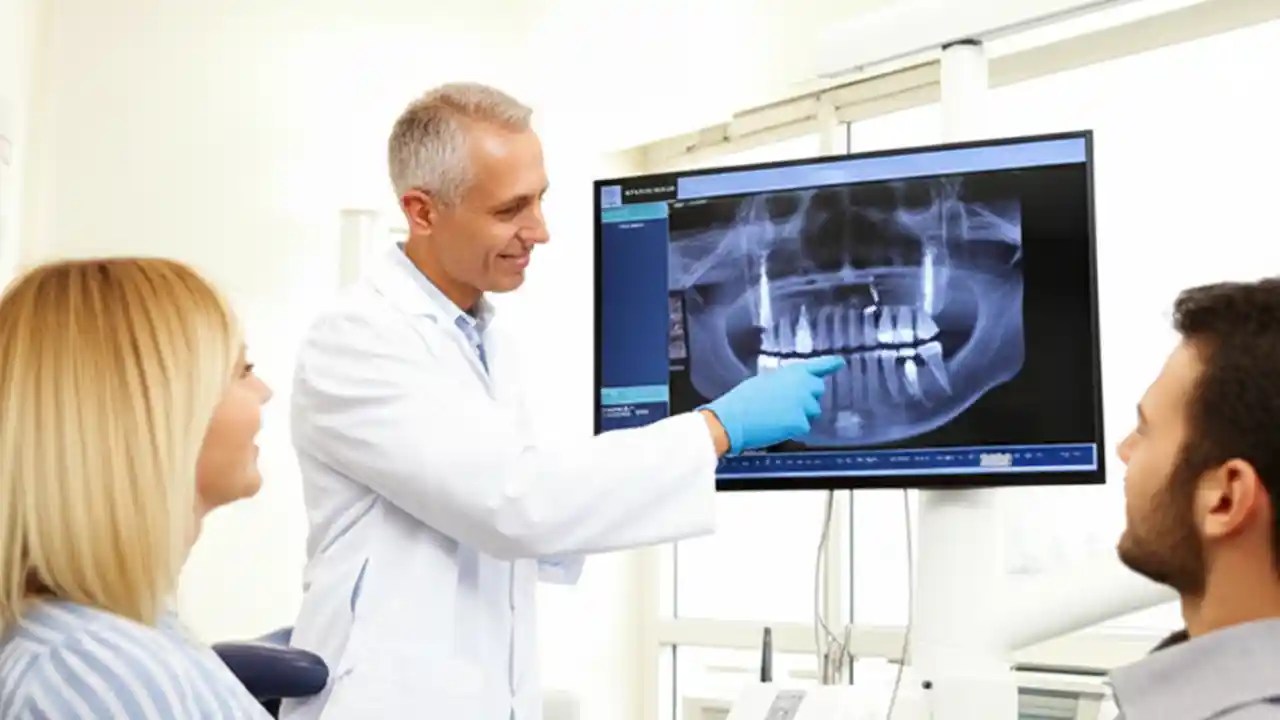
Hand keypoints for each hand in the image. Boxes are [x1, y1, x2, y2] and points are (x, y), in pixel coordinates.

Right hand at [702, 356, 845, 454]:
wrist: (735, 418)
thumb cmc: (745, 399)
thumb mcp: (766, 380)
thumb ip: (786, 381)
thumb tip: (794, 388)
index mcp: (794, 371)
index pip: (818, 366)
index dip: (830, 364)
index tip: (840, 363)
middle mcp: (803, 385)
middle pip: (818, 390)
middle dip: (808, 396)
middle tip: (788, 403)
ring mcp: (804, 405)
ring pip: (813, 411)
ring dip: (801, 414)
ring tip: (778, 415)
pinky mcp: (801, 423)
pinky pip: (803, 426)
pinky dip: (792, 428)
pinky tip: (777, 426)